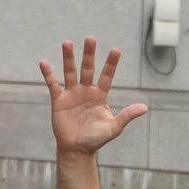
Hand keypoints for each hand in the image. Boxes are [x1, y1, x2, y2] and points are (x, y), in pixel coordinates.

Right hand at [39, 38, 147, 156]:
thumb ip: (127, 116)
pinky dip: (48, 74)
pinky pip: (53, 84)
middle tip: (91, 38)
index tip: (116, 50)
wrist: (77, 149)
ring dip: (68, 58)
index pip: (107, 76)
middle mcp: (86, 91)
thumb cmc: (96, 139)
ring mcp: (72, 94)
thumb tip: (145, 107)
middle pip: (88, 69)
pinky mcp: (59, 100)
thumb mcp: (114, 128)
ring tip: (67, 43)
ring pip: (70, 72)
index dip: (111, 64)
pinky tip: (44, 63)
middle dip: (89, 54)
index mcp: (100, 96)